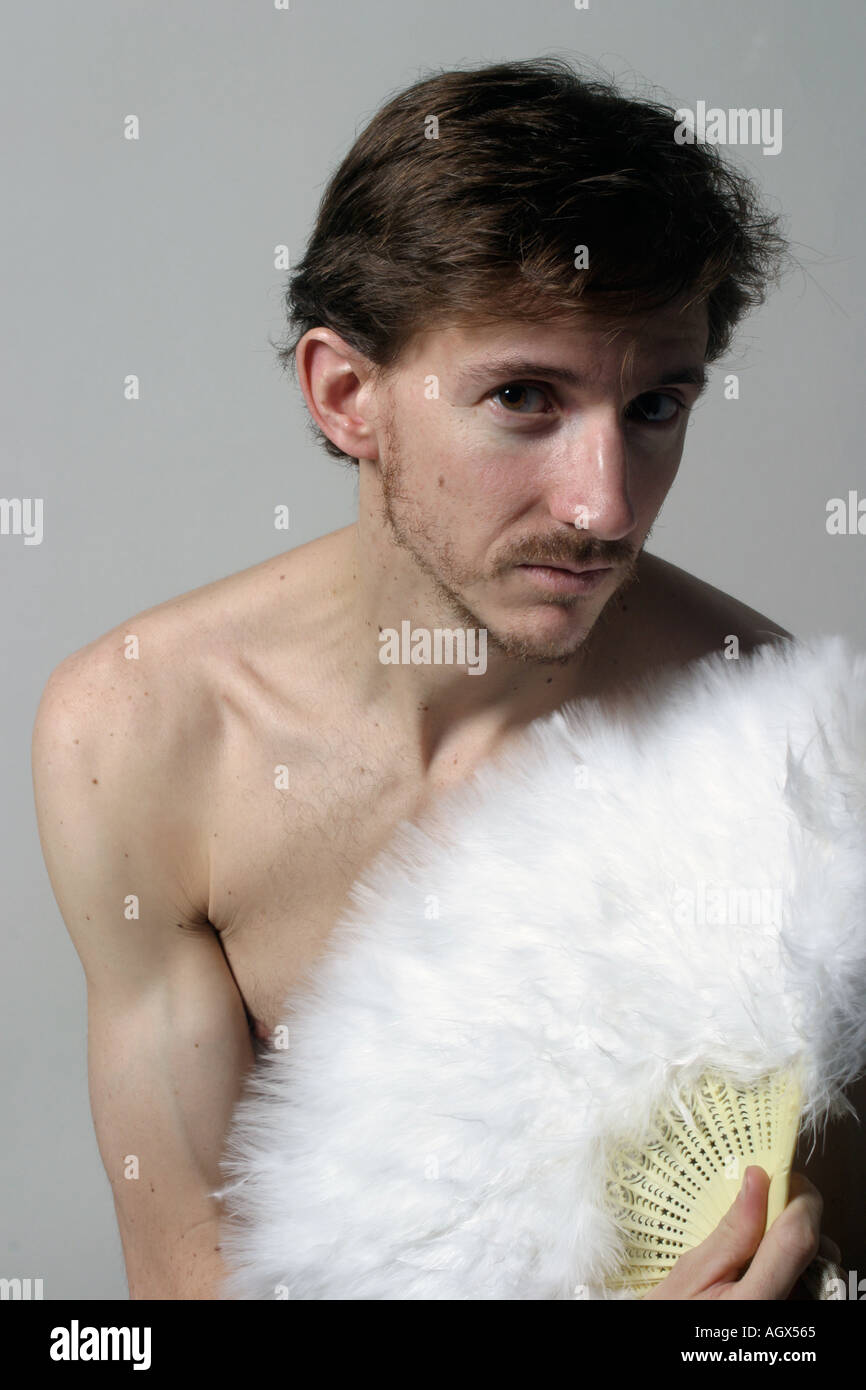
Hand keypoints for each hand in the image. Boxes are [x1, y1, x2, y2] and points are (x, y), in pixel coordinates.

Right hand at [643, 1165, 823, 1299]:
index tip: (781, 1176)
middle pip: (813, 1249)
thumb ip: (731, 1232)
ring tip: (750, 1250)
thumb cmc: (674, 1317)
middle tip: (756, 1214)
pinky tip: (759, 1271)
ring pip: (813, 1264)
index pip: (797, 1238)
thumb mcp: (691, 1275)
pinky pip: (807, 1281)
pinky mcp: (796, 1315)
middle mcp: (786, 1313)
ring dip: (790, 1246)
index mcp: (756, 1303)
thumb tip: (756, 1182)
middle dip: (791, 1221)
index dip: (796, 1197)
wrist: (678, 1355)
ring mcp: (795, 1316)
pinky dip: (790, 1267)